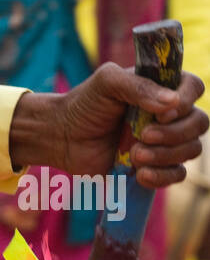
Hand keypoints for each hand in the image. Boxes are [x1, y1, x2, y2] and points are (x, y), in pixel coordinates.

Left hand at [10, 67, 207, 189]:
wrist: (63, 137)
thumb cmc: (85, 104)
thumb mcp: (106, 83)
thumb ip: (137, 86)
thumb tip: (172, 103)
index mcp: (160, 88)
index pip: (194, 87)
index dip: (187, 99)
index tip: (164, 111)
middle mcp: (168, 114)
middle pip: (199, 122)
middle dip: (175, 133)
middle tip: (142, 135)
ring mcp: (164, 141)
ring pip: (191, 150)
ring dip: (165, 155)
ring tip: (134, 155)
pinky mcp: (156, 166)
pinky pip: (177, 174)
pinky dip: (163, 176)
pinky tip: (140, 174)